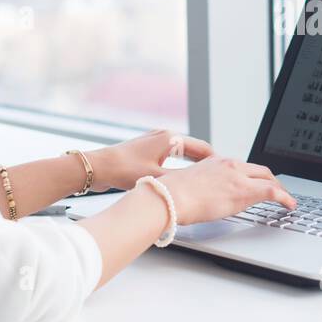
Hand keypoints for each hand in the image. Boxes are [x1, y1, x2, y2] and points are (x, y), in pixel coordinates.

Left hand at [83, 129, 211, 191]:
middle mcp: (163, 136)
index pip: (202, 147)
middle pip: (193, 148)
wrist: (97, 167)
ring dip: (192, 163)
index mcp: (170, 139)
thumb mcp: (157, 178)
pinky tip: (179, 176)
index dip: (215, 160)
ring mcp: (153, 142)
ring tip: (202, 176)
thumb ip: (180, 180)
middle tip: (217, 175)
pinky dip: (178, 164)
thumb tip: (198, 185)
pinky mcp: (145, 149)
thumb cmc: (123, 170)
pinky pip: (169, 155)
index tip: (224, 170)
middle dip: (206, 162)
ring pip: (181, 151)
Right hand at [157, 156, 295, 225]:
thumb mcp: (188, 185)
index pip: (243, 166)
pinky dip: (284, 198)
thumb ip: (201, 187)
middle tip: (278, 190)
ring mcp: (238, 176)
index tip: (258, 182)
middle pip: (260, 170)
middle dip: (272, 180)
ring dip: (279, 189)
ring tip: (286, 199)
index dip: (255, 176)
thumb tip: (202, 197)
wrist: (168, 197)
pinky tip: (290, 205)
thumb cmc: (170, 195)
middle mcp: (230, 165)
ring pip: (268, 178)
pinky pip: (272, 191)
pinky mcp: (244, 190)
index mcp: (216, 162)